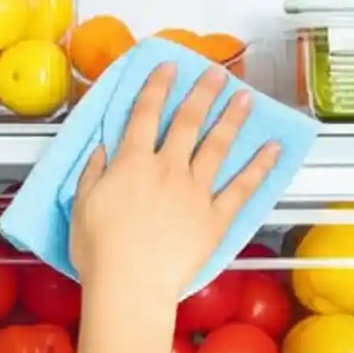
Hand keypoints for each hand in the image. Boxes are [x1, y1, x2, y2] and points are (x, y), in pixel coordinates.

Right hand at [69, 62, 280, 305]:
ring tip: (245, 98)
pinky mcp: (215, 218)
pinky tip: (272, 149)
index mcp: (132, 162)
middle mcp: (167, 168)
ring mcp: (195, 191)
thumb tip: (101, 149)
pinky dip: (259, 167)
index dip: (158, 86)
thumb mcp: (82, 204)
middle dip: (203, 92)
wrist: (130, 285)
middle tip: (216, 73)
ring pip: (218, 146)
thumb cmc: (100, 250)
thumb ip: (92, 172)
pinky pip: (242, 188)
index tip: (168, 67)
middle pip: (188, 121)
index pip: (146, 114)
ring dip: (233, 118)